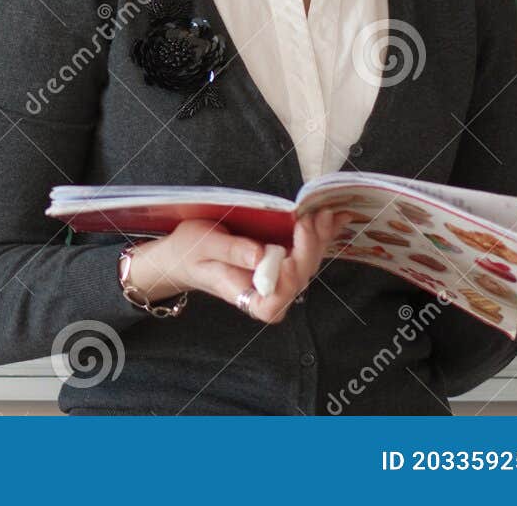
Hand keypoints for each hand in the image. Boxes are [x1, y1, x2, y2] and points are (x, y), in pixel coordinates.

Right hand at [124, 209, 342, 323]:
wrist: (185, 252)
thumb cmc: (189, 252)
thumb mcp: (203, 247)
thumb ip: (231, 251)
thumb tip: (259, 255)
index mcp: (245, 296)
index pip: (273, 303)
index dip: (286, 284)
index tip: (287, 258)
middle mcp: (266, 292)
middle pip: (297, 279)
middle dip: (309, 248)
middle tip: (312, 218)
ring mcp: (277, 276)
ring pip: (307, 263)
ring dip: (319, 238)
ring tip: (325, 212)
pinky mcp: (281, 260)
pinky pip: (304, 250)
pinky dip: (320, 233)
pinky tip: (331, 216)